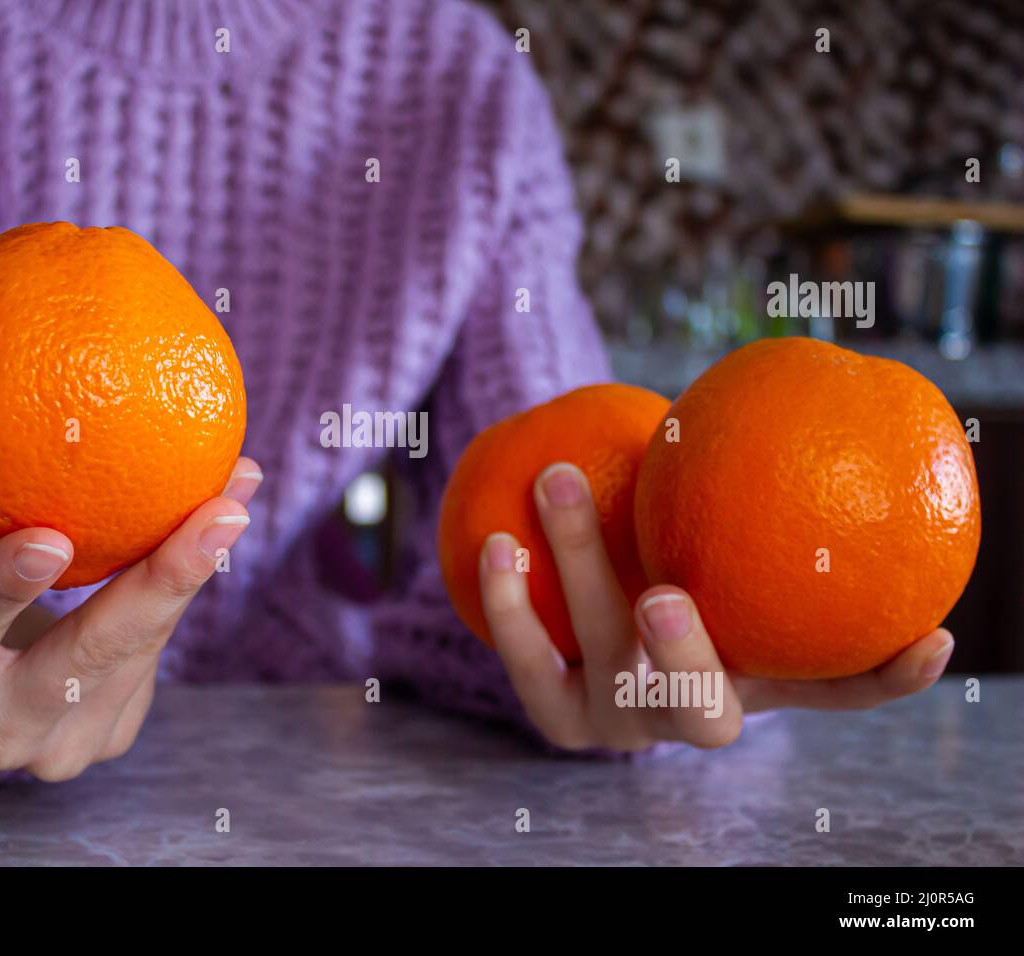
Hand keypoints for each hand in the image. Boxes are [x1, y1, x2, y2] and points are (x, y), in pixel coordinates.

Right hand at [0, 403, 262, 779]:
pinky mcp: (113, 729)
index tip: (49, 538)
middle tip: (217, 515)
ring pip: (144, 646)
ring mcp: (65, 742)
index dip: (0, 593)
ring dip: (198, 566)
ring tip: (237, 488)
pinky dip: (193, 575)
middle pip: (88, 659)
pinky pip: (160, 643)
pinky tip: (228, 504)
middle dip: (159, 588)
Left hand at [479, 462, 954, 751]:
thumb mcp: (719, 560)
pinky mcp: (550, 712)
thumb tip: (798, 418)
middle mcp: (685, 721)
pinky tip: (495, 541)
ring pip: (600, 664)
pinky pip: (526, 663)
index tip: (926, 637)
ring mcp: (615, 727)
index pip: (833, 693)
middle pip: (694, 706)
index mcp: (749, 688)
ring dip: (577, 573)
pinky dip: (507, 610)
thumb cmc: (674, 571)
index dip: (886, 680)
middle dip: (684, 661)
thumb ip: (747, 511)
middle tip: (662, 596)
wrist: (590, 625)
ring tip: (554, 483)